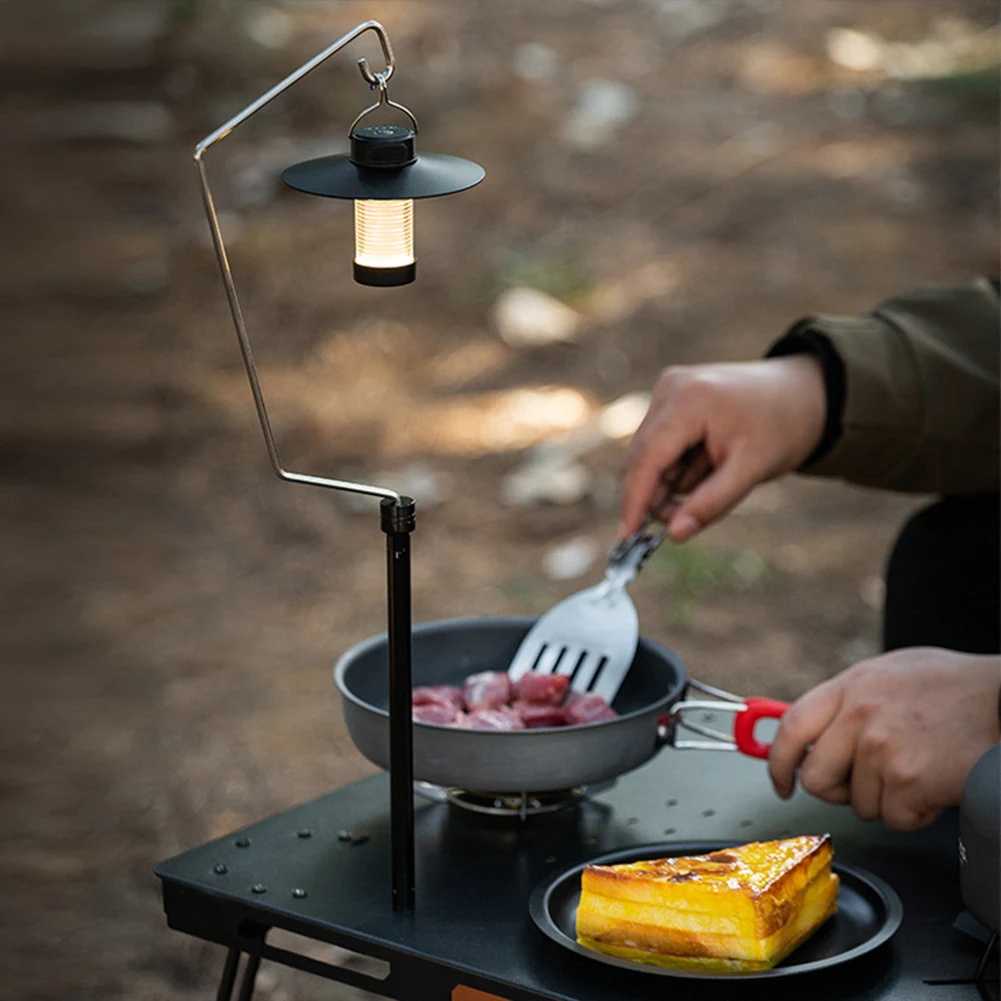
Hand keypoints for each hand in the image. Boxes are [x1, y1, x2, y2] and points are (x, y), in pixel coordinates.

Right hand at [620, 356, 825, 539]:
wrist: (803, 394)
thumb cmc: (782, 429)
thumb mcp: (752, 470)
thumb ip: (712, 503)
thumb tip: (674, 535)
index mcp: (690, 401)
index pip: (647, 459)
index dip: (635, 501)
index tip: (628, 536)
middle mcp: (670, 388)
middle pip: (642, 458)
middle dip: (658, 494)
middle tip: (682, 520)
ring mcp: (668, 388)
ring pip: (648, 454)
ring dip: (672, 479)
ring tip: (714, 473)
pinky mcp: (670, 395)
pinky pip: (658, 443)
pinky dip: (676, 464)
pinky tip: (706, 461)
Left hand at [768, 649, 1000, 829]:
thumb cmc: (954, 688)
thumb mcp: (889, 675)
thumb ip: (848, 699)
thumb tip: (816, 731)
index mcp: (850, 687)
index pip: (792, 729)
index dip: (778, 762)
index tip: (781, 781)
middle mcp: (858, 716)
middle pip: (816, 778)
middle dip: (836, 791)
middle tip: (862, 785)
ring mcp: (881, 749)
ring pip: (858, 803)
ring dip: (885, 799)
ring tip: (916, 770)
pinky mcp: (908, 781)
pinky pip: (894, 817)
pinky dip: (914, 812)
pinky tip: (933, 785)